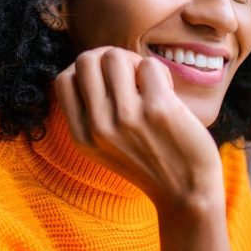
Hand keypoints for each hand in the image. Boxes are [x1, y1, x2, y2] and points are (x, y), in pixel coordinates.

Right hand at [53, 46, 224, 215]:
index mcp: (82, 136)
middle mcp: (98, 127)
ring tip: (149, 84)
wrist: (187, 194)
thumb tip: (92, 62)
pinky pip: (149, 65)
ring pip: (115, 56)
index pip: (63, 80)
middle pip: (85, 60)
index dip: (85, 71)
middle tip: (130, 76)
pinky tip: (168, 91)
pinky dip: (160, 72)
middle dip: (108, 58)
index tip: (106, 81)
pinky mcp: (158, 109)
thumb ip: (91, 114)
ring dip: (135, 62)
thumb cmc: (150, 163)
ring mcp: (127, 117)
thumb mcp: (104, 148)